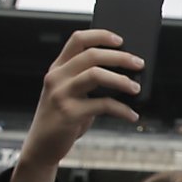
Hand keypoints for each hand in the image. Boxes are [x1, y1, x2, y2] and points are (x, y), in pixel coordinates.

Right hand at [9, 29, 144, 181]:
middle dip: (120, 57)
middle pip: (92, 55)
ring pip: (96, 74)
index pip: (78, 39)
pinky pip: (102, 105)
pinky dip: (122, 110)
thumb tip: (126, 73)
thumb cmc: (62, 117)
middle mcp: (57, 77)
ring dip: (122, 80)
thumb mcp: (70, 93)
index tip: (121, 40)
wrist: (41, 146)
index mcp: (58, 68)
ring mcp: (61, 94)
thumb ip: (87, 80)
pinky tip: (132, 115)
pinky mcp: (69, 113)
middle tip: (139, 64)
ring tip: (136, 88)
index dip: (101, 35)